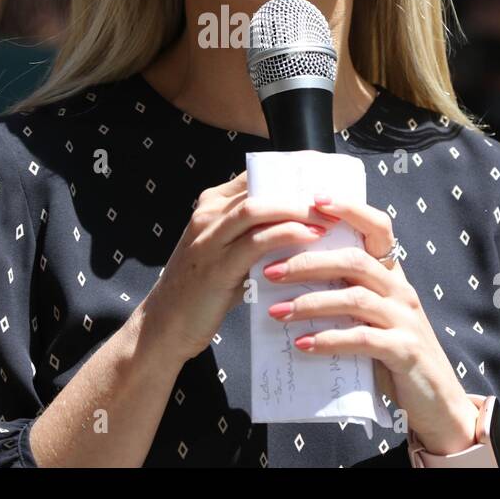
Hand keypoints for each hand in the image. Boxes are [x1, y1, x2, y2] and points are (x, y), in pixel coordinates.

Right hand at [140, 170, 337, 364]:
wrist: (164, 326)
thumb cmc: (203, 292)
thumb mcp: (227, 254)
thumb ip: (254, 236)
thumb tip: (303, 227)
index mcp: (210, 206)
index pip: (256, 176)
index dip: (292, 173)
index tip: (323, 176)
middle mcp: (207, 214)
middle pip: (260, 185)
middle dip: (300, 188)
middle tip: (335, 198)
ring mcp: (208, 239)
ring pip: (258, 208)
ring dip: (298, 209)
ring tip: (328, 218)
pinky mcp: (216, 266)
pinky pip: (256, 242)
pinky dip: (287, 235)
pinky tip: (310, 238)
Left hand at [260, 192, 479, 455]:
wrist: (437, 401)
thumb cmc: (393, 355)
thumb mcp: (371, 318)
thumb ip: (343, 296)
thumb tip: (287, 284)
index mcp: (392, 275)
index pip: (378, 227)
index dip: (350, 209)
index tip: (313, 199)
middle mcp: (401, 290)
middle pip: (354, 260)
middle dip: (308, 262)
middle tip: (270, 271)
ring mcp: (405, 319)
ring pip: (355, 298)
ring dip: (311, 303)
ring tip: (277, 312)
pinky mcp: (405, 351)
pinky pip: (363, 339)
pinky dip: (330, 340)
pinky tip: (303, 345)